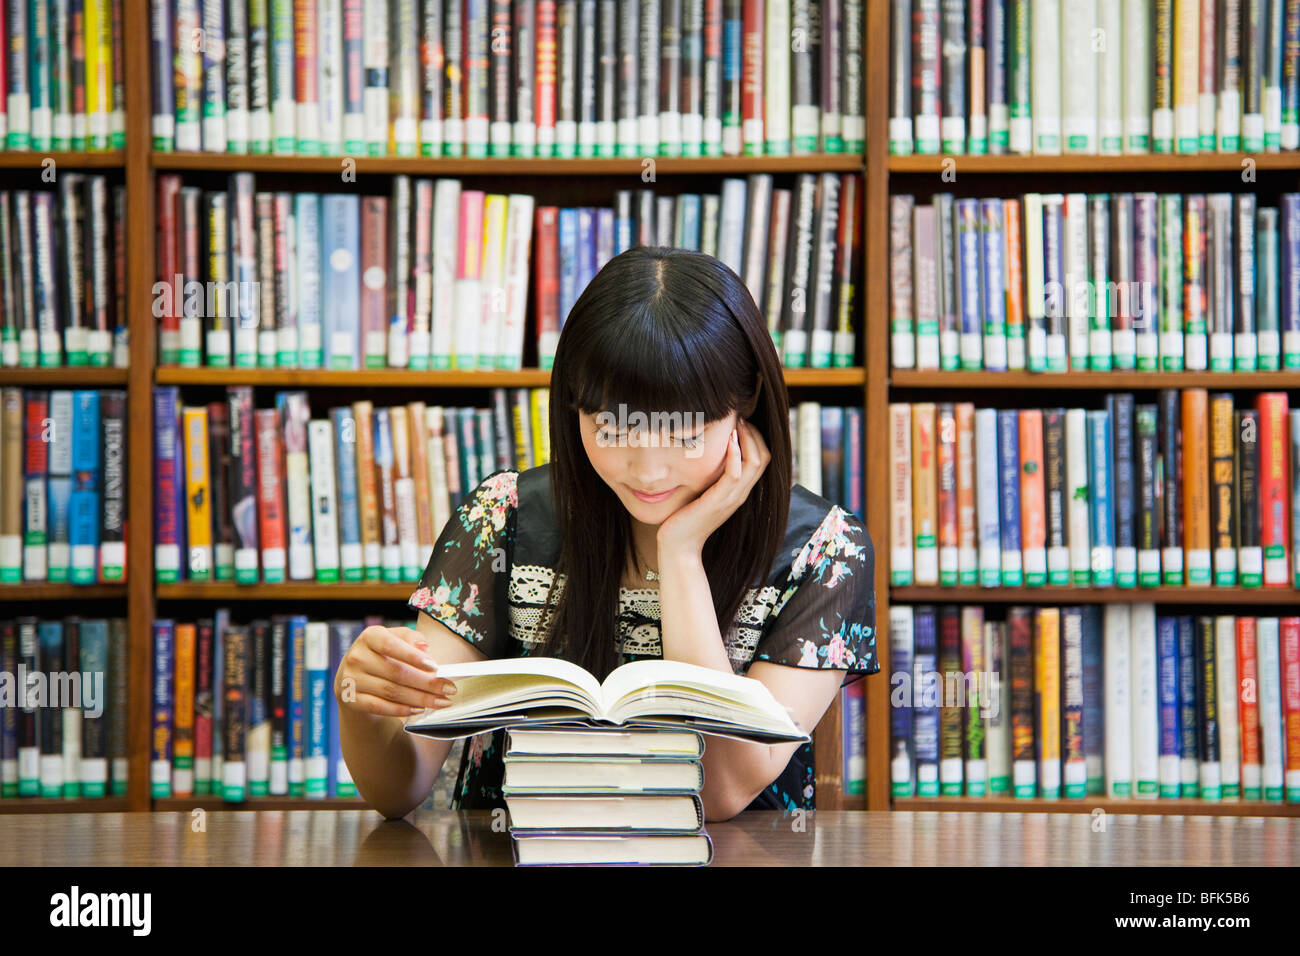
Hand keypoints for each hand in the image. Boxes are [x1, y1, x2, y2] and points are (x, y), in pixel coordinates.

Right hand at [334, 625, 458, 717]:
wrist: (355, 676)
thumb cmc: (383, 654)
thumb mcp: (396, 638)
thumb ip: (411, 638)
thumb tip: (424, 649)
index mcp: (370, 636)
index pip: (391, 646)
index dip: (413, 656)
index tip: (435, 667)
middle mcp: (357, 657)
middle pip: (396, 673)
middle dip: (427, 683)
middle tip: (448, 689)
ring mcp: (352, 680)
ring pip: (392, 692)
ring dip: (420, 699)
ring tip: (440, 701)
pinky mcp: (352, 700)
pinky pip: (380, 707)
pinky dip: (402, 709)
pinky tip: (418, 708)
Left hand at [656, 418, 770, 559]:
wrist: (678, 547)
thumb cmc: (684, 518)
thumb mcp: (701, 492)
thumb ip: (708, 477)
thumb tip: (703, 455)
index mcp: (739, 491)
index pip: (762, 458)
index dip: (755, 437)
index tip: (740, 422)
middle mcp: (740, 493)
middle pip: (765, 456)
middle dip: (754, 432)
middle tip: (739, 417)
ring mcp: (732, 498)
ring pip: (756, 461)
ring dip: (747, 437)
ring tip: (735, 423)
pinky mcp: (719, 501)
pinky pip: (736, 474)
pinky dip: (735, 453)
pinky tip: (728, 440)